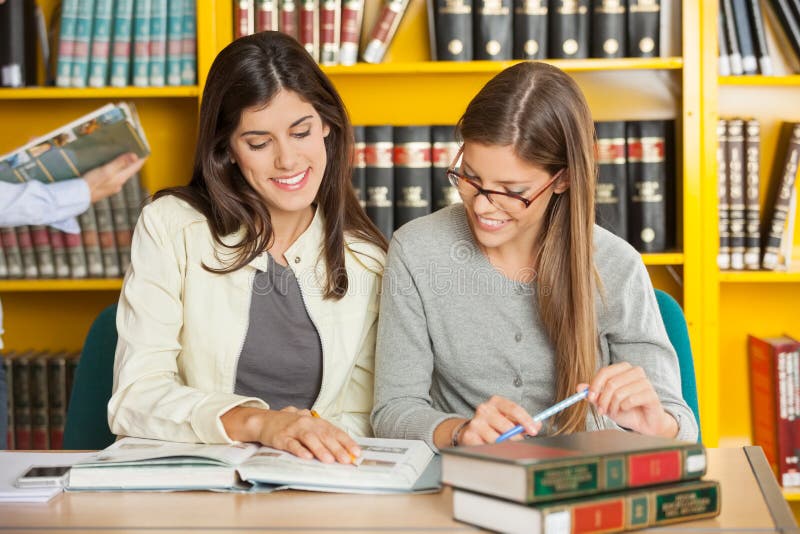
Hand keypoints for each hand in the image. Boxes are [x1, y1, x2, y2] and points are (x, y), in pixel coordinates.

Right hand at [83, 152, 145, 202]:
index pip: (135, 167)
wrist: (76, 198)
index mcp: (120, 179)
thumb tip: (135, 156)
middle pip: (129, 170)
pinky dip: (114, 169)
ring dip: (123, 164)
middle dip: (132, 160)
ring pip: (121, 173)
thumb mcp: (106, 171)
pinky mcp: (103, 187)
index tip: (145, 149)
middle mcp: (118, 184)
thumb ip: (120, 163)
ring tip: (123, 154)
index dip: (141, 157)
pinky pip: (113, 176)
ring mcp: (111, 187)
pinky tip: (109, 165)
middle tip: (134, 148)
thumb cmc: (90, 184)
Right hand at [222, 406, 360, 463]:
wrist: (265, 420)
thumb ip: (323, 435)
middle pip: (324, 436)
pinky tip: (306, 457)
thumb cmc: (291, 426)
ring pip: (309, 439)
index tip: (356, 452)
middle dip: (337, 449)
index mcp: (316, 422)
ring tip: (329, 460)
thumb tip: (343, 449)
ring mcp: (294, 430)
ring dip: (320, 450)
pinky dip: (299, 450)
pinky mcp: (281, 438)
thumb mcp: (309, 426)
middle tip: (346, 460)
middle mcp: (307, 423)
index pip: (335, 431)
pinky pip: (291, 444)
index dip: (347, 442)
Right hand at [456, 396, 541, 444]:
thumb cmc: (493, 423)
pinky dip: (493, 449)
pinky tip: (491, 446)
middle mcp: (484, 409)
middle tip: (520, 442)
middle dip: (517, 437)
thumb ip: (523, 421)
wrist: (469, 429)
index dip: (526, 420)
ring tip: (503, 444)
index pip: (514, 409)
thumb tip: (538, 425)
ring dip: (504, 445)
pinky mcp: (469, 435)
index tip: (534, 431)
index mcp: (496, 402)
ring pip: (498, 440)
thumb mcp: (507, 418)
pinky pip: (487, 447)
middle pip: (507, 426)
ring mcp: (476, 422)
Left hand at [581, 362, 677, 437]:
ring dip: (613, 406)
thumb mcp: (605, 402)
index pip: (605, 372)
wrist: (644, 423)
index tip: (589, 398)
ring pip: (619, 393)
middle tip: (601, 410)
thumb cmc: (625, 409)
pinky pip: (630, 400)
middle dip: (603, 400)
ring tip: (614, 411)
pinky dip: (624, 408)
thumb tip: (579, 387)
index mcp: (623, 369)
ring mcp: (645, 382)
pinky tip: (627, 409)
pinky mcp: (651, 394)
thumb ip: (593, 394)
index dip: (595, 385)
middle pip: (611, 383)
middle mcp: (635, 371)